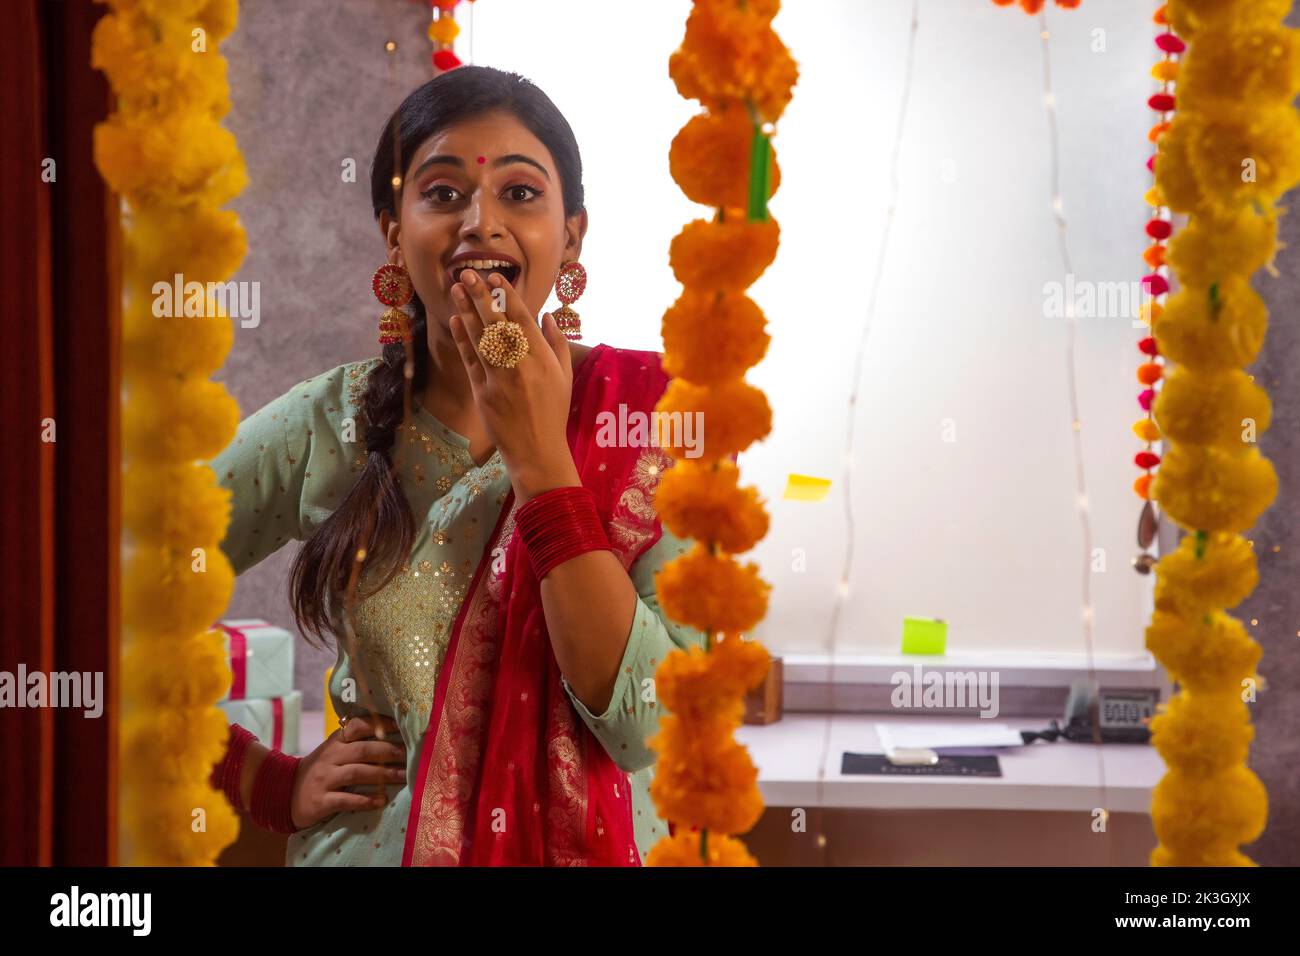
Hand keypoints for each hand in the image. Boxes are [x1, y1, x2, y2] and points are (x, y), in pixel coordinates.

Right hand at [289, 714, 406, 829]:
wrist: (284, 792)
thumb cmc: (320, 770)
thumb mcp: (334, 751)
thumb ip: (357, 742)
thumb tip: (393, 734)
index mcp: (336, 741)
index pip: (358, 726)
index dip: (380, 724)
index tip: (402, 726)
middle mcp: (330, 757)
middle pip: (363, 750)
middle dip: (390, 751)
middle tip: (410, 755)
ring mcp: (325, 779)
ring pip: (357, 773)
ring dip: (383, 775)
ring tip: (404, 777)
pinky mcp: (321, 801)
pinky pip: (346, 800)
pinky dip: (365, 800)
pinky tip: (381, 800)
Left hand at [447, 269, 580, 502]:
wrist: (537, 450)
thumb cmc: (554, 412)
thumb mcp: (565, 376)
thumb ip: (557, 343)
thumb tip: (547, 315)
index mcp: (542, 358)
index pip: (521, 318)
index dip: (506, 295)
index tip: (495, 277)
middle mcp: (519, 363)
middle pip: (497, 322)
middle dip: (481, 295)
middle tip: (467, 272)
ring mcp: (498, 377)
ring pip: (479, 337)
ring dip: (466, 310)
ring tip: (456, 288)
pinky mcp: (482, 391)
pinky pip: (470, 359)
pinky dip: (462, 338)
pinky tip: (455, 320)